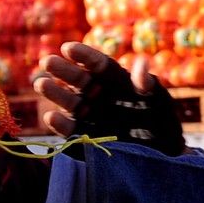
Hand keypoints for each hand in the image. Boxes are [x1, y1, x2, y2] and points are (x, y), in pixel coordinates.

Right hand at [35, 41, 184, 155]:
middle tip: (47, 61)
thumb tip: (141, 62)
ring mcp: (90, 115)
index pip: (97, 64)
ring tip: (41, 83)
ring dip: (54, 92)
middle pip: (78, 80)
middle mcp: (99, 95)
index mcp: (115, 80)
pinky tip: (51, 116)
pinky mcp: (85, 136)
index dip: (83, 55)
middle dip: (63, 70)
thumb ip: (146, 84)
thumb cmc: (162, 121)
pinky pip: (70, 129)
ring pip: (69, 101)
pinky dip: (60, 124)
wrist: (162, 154)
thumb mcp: (158, 100)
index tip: (67, 48)